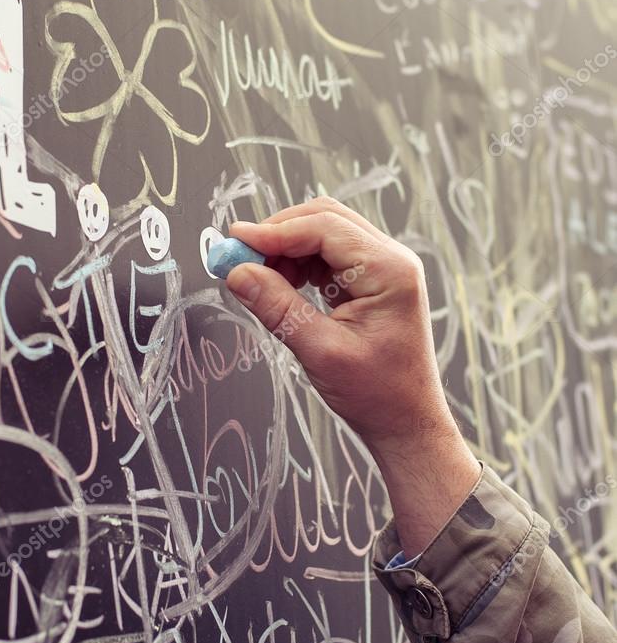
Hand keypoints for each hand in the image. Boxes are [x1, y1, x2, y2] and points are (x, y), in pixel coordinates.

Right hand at [225, 197, 479, 553]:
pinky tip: (280, 285)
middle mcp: (390, 260)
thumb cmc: (377, 394)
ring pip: (324, 234)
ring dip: (286, 249)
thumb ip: (278, 308)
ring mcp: (383, 269)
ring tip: (258, 277)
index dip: (274, 231)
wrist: (406, 422)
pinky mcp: (371, 282)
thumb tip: (238, 274)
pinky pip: (329, 256)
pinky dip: (299, 264)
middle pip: (324, 220)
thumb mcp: (320, 351)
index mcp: (388, 270)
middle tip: (239, 257)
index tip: (235, 241)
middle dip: (278, 234)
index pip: (324, 228)